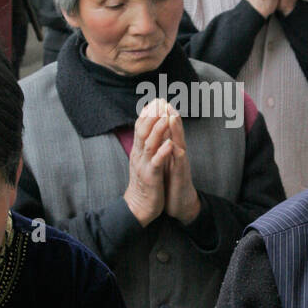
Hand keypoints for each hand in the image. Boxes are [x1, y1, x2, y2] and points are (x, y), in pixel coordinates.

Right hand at [124, 99, 172, 225]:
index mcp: (138, 151)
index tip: (156, 100)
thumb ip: (144, 145)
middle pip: (143, 132)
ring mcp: (144, 166)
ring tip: (165, 117)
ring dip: (158, 130)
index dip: (147, 113)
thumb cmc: (144, 183)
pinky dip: (163, 153)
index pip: (140, 127)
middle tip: (159, 102)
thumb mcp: (143, 161)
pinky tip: (170, 144)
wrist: (138, 207)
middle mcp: (138, 155)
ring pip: (149, 144)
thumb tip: (146, 129)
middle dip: (152, 116)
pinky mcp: (151, 177)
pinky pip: (156, 163)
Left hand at [162, 109, 200, 224]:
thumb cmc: (171, 181)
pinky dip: (178, 154)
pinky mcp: (182, 176)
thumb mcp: (166, 160)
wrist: (180, 204)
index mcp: (171, 150)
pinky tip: (176, 146)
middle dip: (172, 117)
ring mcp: (181, 164)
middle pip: (176, 132)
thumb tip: (158, 132)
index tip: (157, 101)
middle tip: (167, 102)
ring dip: (177, 130)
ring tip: (173, 116)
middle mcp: (178, 154)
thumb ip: (164, 146)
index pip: (168, 130)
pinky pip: (180, 163)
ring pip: (180, 143)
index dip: (163, 116)